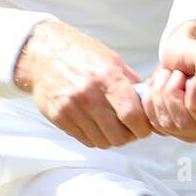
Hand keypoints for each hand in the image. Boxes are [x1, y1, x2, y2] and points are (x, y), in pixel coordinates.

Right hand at [15, 21, 152, 149]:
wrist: (45, 53)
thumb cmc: (83, 55)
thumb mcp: (113, 61)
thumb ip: (132, 84)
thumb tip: (151, 103)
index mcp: (108, 78)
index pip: (132, 115)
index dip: (143, 127)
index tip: (145, 126)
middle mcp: (89, 95)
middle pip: (118, 136)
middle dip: (129, 136)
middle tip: (130, 129)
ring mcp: (72, 108)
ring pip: (102, 142)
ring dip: (112, 138)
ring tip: (113, 127)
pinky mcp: (59, 118)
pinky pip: (85, 140)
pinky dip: (95, 137)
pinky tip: (96, 125)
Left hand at [139, 22, 195, 141]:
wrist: (178, 55)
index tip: (192, 81)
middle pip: (185, 124)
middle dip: (175, 92)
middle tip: (179, 75)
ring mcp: (191, 132)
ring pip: (167, 123)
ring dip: (162, 92)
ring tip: (171, 78)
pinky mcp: (170, 131)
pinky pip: (153, 121)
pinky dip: (152, 98)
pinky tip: (162, 87)